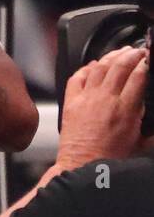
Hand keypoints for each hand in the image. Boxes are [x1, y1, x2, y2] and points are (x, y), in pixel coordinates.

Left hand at [57, 46, 148, 170]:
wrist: (82, 165)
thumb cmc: (110, 157)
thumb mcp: (141, 143)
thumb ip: (150, 126)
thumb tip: (152, 114)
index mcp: (125, 109)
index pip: (138, 77)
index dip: (146, 64)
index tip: (149, 59)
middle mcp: (105, 99)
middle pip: (119, 66)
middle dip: (131, 54)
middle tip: (138, 51)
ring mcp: (86, 98)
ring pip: (98, 67)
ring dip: (111, 56)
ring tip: (120, 52)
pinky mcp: (71, 101)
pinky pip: (77, 77)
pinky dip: (86, 67)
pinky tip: (93, 64)